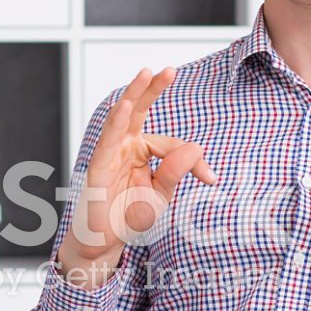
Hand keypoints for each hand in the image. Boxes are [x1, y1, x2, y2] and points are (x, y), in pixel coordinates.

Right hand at [57, 68, 216, 286]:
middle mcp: (125, 145)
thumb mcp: (162, 193)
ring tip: (146, 73)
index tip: (212, 179)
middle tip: (169, 70)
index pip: (171, 144)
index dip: (194, 159)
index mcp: (142, 149)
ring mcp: (111, 152)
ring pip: (123, 117)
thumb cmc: (130, 214)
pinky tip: (125, 106)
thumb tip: (196, 146)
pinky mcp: (98, 165)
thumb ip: (176, 171)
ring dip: (135, 94)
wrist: (107, 240)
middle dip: (152, 88)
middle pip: (140, 110)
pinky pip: (107, 140)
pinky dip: (116, 122)